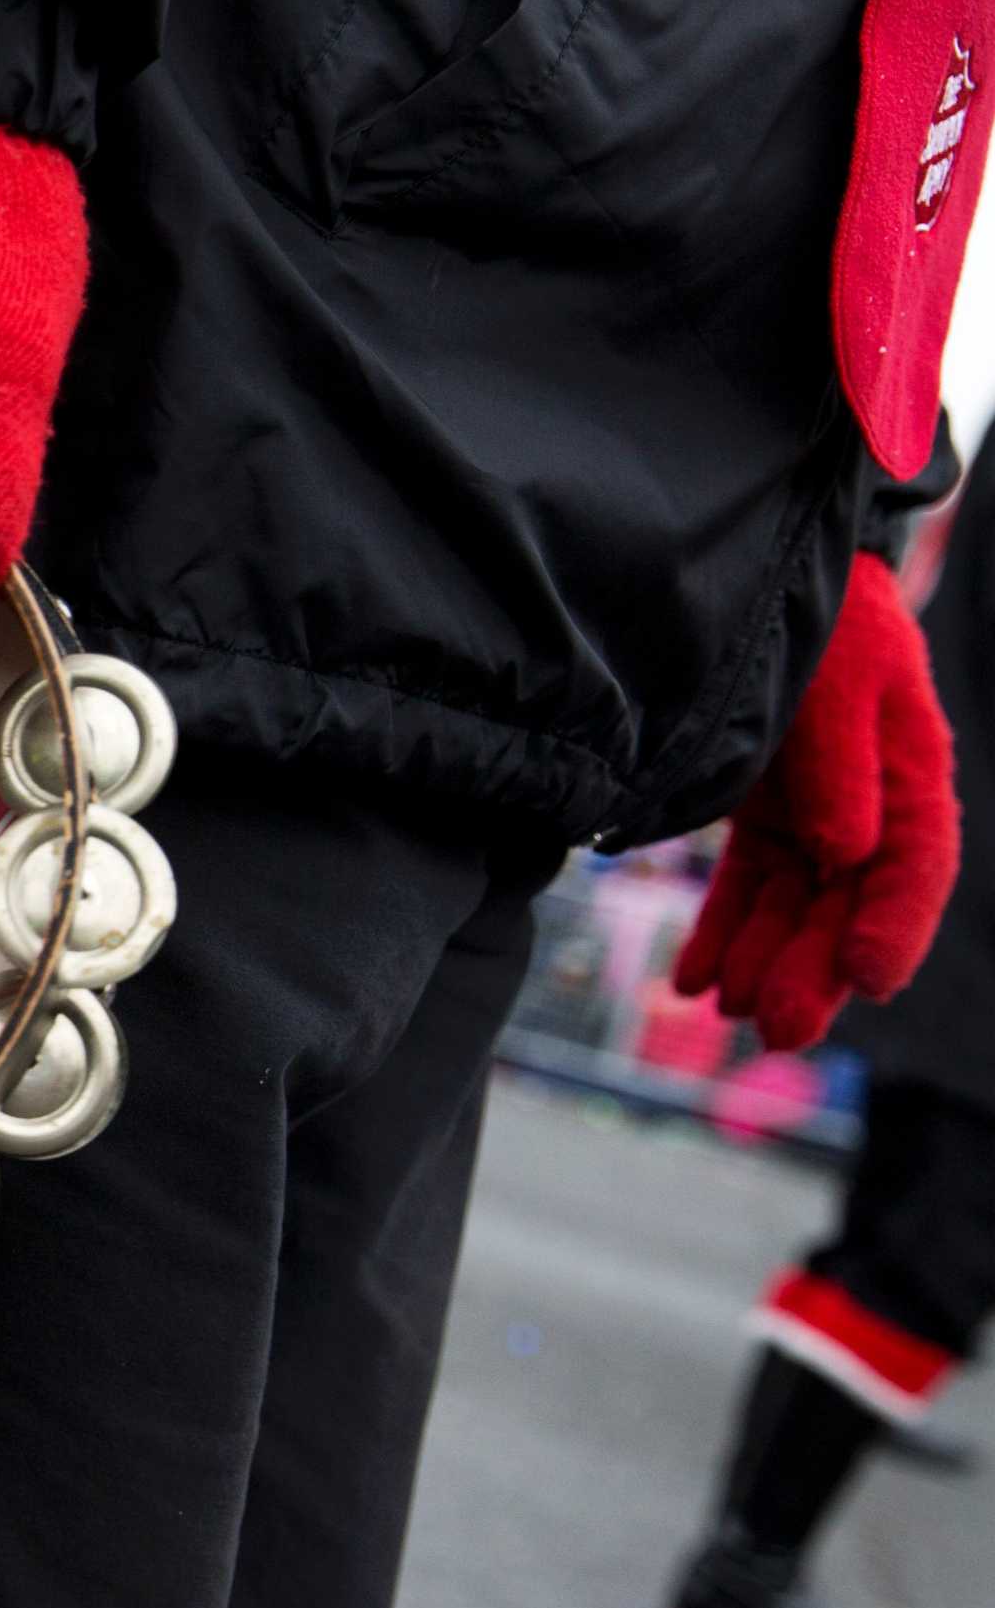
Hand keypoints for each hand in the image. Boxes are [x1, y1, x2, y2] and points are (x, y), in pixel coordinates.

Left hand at [672, 556, 959, 1048]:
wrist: (766, 577)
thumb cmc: (817, 620)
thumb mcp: (831, 680)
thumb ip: (836, 763)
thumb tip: (845, 852)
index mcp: (910, 774)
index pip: (914, 867)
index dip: (895, 927)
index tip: (869, 978)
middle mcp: (871, 807)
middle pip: (848, 906)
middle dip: (817, 971)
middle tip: (780, 1031)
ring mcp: (817, 815)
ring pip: (795, 909)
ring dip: (766, 963)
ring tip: (731, 1012)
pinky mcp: (765, 815)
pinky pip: (749, 888)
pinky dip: (723, 935)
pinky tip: (693, 985)